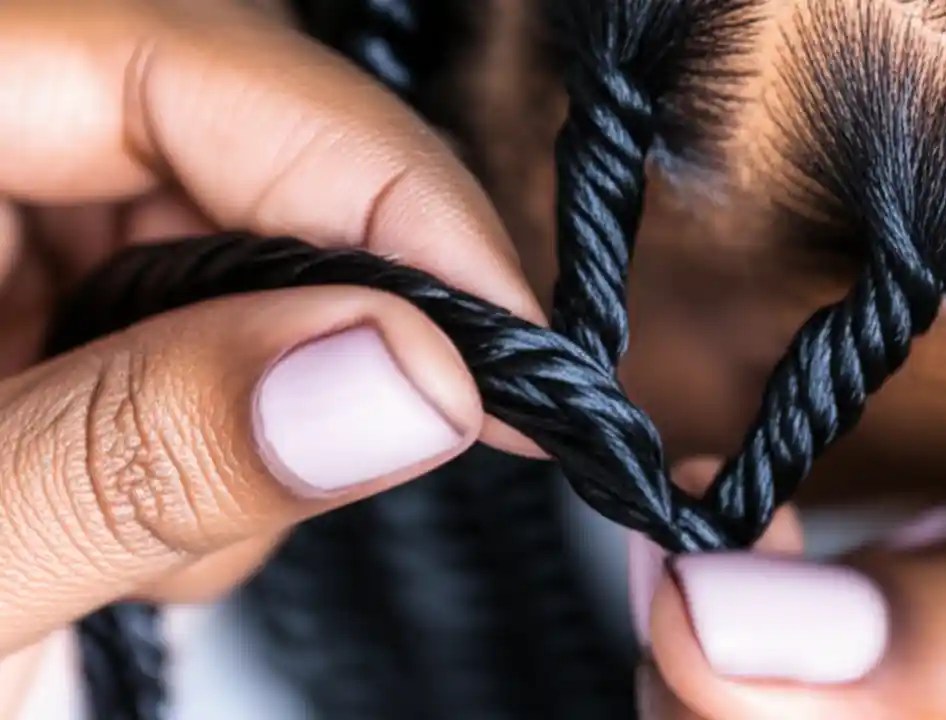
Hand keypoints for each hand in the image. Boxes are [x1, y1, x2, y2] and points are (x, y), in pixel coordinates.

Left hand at [0, 0, 541, 671]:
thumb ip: (137, 457)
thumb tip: (402, 376)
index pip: (175, 65)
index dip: (376, 186)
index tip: (499, 336)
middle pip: (231, 149)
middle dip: (331, 312)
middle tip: (393, 436)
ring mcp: (2, 227)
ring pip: (242, 241)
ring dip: (273, 397)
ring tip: (173, 535)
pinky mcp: (45, 305)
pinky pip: (209, 319)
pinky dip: (234, 429)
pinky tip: (153, 518)